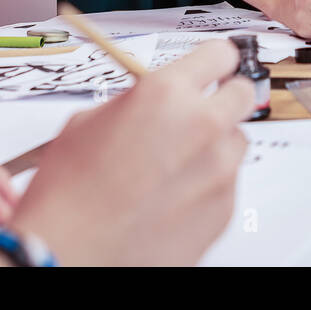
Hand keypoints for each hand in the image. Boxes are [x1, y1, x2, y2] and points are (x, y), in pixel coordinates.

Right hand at [10, 40, 251, 265]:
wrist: (68, 255)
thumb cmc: (69, 195)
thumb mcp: (88, 122)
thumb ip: (136, 102)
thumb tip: (155, 101)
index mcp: (166, 94)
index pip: (220, 54)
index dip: (213, 61)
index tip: (212, 67)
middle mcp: (202, 126)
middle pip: (242, 92)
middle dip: (222, 99)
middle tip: (198, 114)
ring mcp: (219, 169)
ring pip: (236, 141)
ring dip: (215, 145)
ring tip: (174, 166)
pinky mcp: (225, 208)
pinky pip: (228, 182)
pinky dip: (208, 185)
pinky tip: (172, 197)